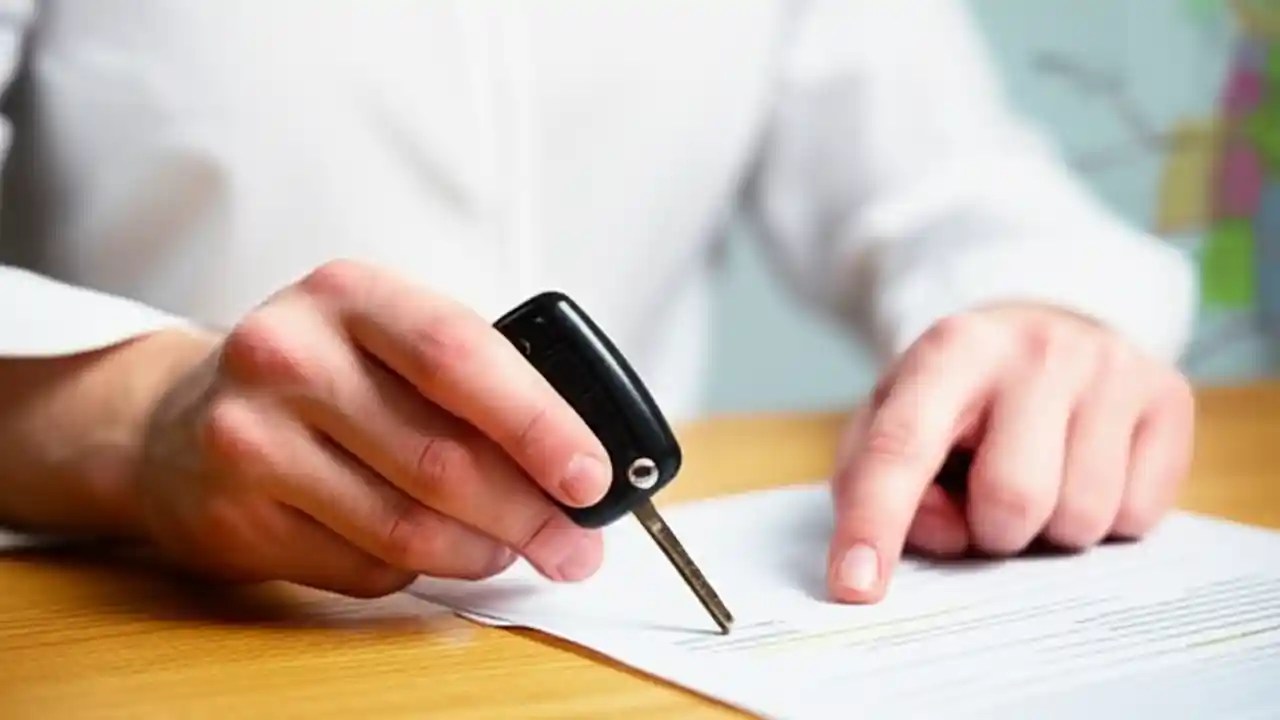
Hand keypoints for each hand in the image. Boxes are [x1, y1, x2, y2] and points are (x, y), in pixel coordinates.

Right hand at [134, 260, 611, 596]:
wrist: (176, 422)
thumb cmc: (317, 376)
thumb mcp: (384, 338)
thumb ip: (472, 380)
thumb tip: (576, 461)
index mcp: (349, 294)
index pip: (459, 355)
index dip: (538, 422)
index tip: (590, 475)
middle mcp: (289, 356)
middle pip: (441, 456)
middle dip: (529, 512)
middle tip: (574, 542)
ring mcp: (251, 438)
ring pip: (406, 526)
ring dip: (483, 551)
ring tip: (516, 549)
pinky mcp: (235, 516)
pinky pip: (364, 565)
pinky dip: (420, 568)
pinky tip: (435, 551)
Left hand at [826, 304, 1194, 602]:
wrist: (1045, 332)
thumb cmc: (956, 398)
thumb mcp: (892, 420)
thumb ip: (875, 480)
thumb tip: (938, 531)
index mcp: (948, 350)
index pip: (902, 447)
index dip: (876, 522)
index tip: (855, 585)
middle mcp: (1035, 350)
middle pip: (1012, 501)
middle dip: (991, 530)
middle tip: (987, 498)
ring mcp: (1110, 368)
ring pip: (1081, 518)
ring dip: (1049, 529)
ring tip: (1039, 476)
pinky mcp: (1169, 396)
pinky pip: (1138, 517)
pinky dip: (1105, 519)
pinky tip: (1086, 469)